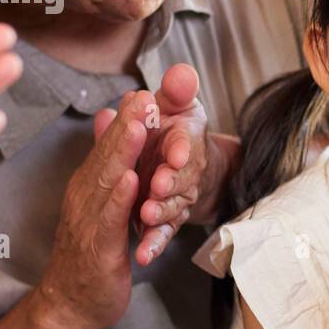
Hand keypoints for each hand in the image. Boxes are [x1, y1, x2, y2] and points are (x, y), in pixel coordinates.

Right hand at [35, 90, 151, 328]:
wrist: (71, 305)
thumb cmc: (91, 254)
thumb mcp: (101, 206)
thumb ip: (107, 168)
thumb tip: (110, 128)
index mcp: (88, 185)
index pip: (107, 147)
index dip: (124, 119)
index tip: (142, 91)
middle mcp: (85, 197)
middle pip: (105, 155)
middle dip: (125, 124)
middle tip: (143, 95)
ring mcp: (88, 221)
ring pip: (106, 180)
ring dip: (123, 152)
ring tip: (140, 125)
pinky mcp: (97, 247)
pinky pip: (109, 218)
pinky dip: (120, 197)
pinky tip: (132, 179)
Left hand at [96, 64, 216, 266]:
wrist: (181, 162)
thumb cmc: (175, 131)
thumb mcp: (176, 104)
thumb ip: (175, 91)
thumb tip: (178, 75)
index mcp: (183, 139)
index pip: (185, 142)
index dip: (181, 148)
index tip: (174, 154)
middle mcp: (183, 169)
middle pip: (181, 177)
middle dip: (170, 182)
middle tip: (157, 185)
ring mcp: (175, 196)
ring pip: (172, 207)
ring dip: (161, 212)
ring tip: (147, 216)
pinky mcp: (166, 219)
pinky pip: (162, 234)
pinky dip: (154, 244)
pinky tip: (143, 254)